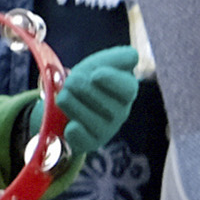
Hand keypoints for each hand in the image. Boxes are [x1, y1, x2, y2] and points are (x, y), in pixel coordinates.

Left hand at [56, 43, 144, 165]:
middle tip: (73, 82)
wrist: (73, 102)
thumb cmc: (91, 81)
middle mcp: (121, 112)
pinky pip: (76, 135)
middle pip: (93, 95)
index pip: (126, 88)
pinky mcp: (91, 143)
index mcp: (127, 91)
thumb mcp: (103, 63)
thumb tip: (133, 56)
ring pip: (80, 113)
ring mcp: (106, 129)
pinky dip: (69, 127)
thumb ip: (120, 57)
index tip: (96, 74)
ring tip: (68, 98)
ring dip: (66, 101)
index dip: (110, 80)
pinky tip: (71, 122)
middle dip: (75, 84)